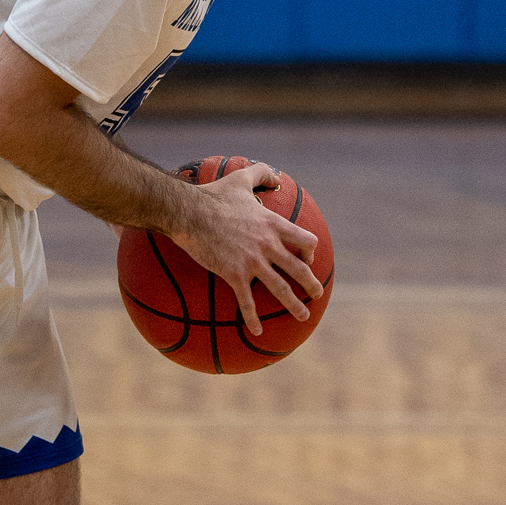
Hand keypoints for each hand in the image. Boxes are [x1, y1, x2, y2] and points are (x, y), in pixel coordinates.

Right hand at [167, 162, 321, 335]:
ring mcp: (252, 261)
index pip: (305, 240)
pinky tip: (257, 331)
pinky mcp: (234, 274)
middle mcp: (268, 244)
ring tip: (303, 316)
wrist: (189, 212)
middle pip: (299, 269)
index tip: (307, 257)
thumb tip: (276, 175)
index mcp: (272, 224)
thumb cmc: (213, 194)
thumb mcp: (240, 178)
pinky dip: (253, 318)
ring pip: (280, 288)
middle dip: (312, 283)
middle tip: (317, 293)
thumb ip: (261, 173)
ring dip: (294, 305)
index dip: (310, 250)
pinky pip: (247, 301)